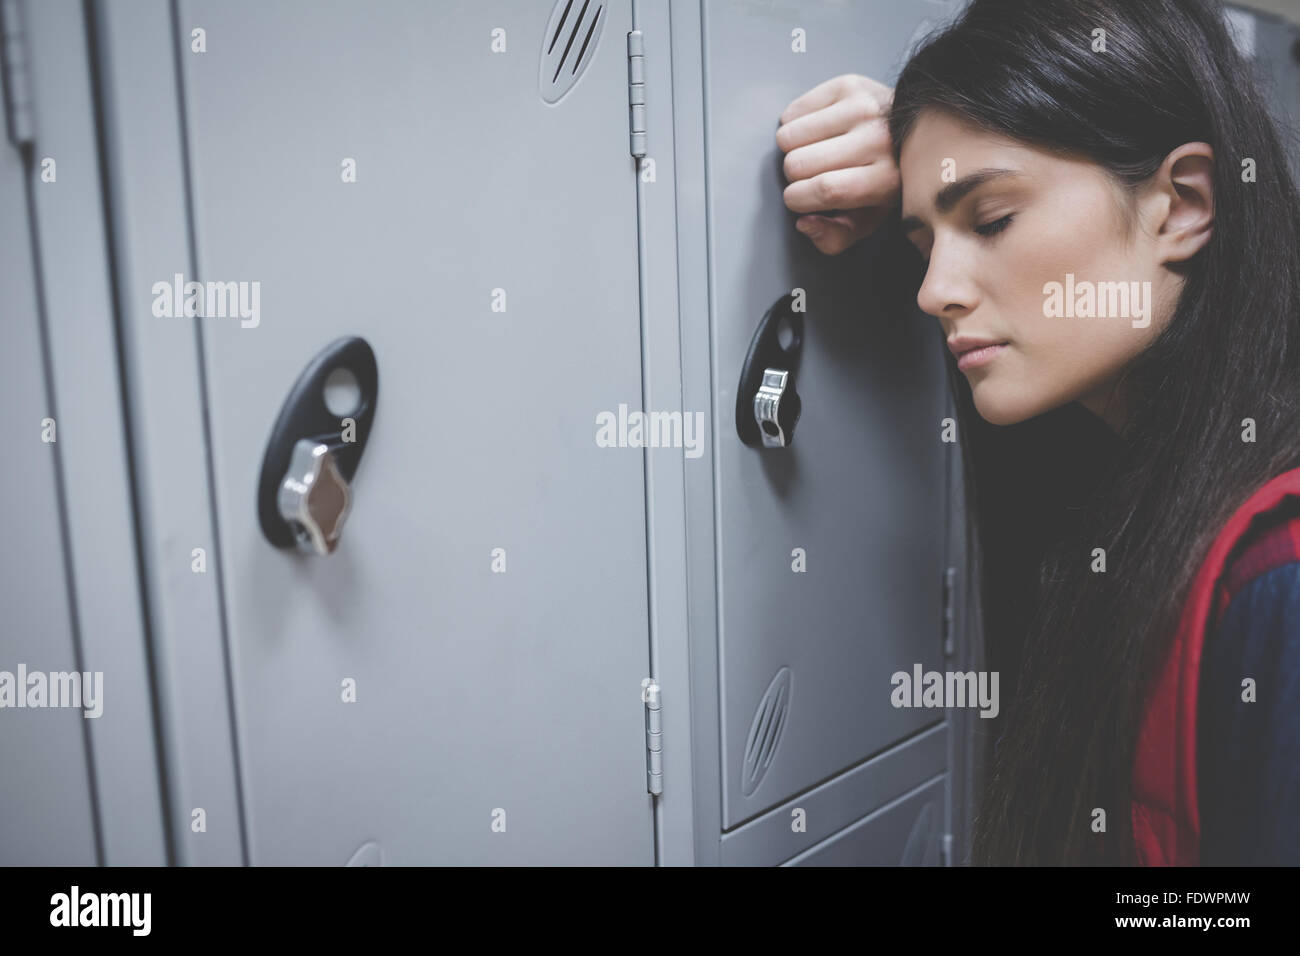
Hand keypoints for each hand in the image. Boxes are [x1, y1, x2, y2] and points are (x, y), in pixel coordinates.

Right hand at [777, 74, 900, 254]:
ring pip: (788, 137)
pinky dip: (794, 126)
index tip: (798, 199)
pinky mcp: (848, 85)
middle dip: (794, 177)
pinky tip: (817, 132)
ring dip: (791, 150)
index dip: (798, 199)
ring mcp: (862, 107)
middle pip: (799, 164)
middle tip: (811, 174)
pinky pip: (791, 112)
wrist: (913, 131)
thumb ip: (833, 238)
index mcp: (885, 179)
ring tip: (814, 151)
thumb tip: (803, 223)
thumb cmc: (883, 182)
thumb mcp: (864, 221)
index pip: (825, 189)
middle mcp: (877, 138)